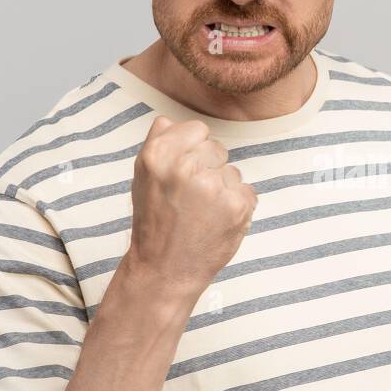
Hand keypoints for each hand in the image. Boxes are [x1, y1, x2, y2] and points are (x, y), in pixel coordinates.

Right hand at [125, 115, 256, 299]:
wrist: (165, 270)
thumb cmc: (155, 222)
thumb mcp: (143, 177)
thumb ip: (158, 143)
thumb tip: (171, 120)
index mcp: (159, 154)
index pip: (198, 129)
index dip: (193, 150)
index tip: (184, 171)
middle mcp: (186, 167)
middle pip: (218, 149)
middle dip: (209, 169)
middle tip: (191, 198)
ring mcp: (214, 186)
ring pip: (233, 172)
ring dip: (223, 190)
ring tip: (202, 213)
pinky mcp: (237, 205)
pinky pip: (248, 192)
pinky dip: (237, 207)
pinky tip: (217, 222)